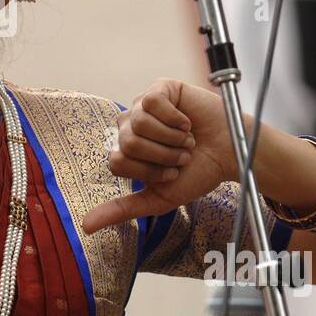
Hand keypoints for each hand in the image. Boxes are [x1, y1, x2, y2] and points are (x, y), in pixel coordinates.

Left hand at [82, 78, 236, 233]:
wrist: (229, 155)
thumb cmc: (195, 174)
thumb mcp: (157, 197)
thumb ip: (122, 209)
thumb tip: (86, 227)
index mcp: (125, 150)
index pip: (117, 162)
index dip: (148, 172)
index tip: (171, 174)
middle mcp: (130, 126)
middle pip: (128, 143)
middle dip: (161, 156)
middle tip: (182, 157)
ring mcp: (143, 106)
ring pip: (139, 123)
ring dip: (171, 138)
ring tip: (187, 140)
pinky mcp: (161, 89)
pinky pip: (152, 101)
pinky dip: (174, 118)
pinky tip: (187, 122)